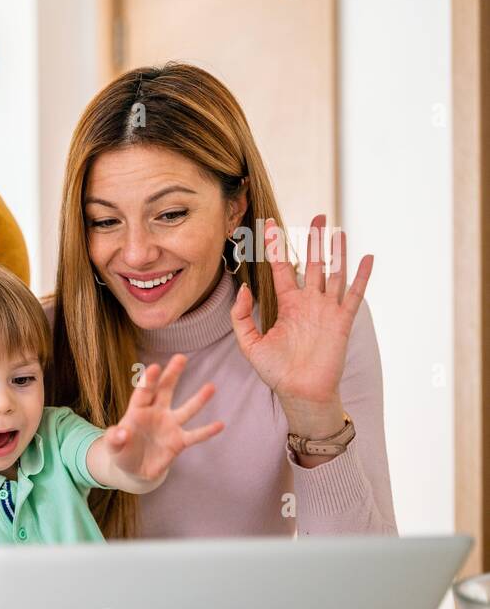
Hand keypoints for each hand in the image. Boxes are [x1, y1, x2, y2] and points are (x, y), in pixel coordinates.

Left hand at [103, 354, 223, 487]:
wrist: (134, 469)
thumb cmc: (122, 451)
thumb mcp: (113, 447)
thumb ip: (114, 439)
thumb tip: (122, 432)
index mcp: (137, 411)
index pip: (143, 393)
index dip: (148, 381)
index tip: (154, 367)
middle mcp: (156, 413)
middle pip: (165, 391)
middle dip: (172, 375)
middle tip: (180, 358)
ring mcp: (170, 426)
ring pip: (186, 410)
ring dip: (199, 399)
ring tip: (211, 387)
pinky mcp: (179, 441)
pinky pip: (195, 435)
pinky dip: (207, 431)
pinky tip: (220, 424)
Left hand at [230, 216, 372, 434]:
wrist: (300, 392)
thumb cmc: (275, 371)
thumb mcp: (249, 343)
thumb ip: (241, 316)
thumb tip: (244, 288)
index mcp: (287, 305)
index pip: (280, 268)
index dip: (275, 247)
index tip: (269, 224)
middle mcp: (308, 303)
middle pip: (312, 263)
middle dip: (314, 240)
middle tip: (318, 216)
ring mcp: (326, 310)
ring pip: (333, 273)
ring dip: (336, 251)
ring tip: (337, 230)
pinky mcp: (342, 321)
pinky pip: (353, 295)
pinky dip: (361, 276)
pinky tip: (366, 257)